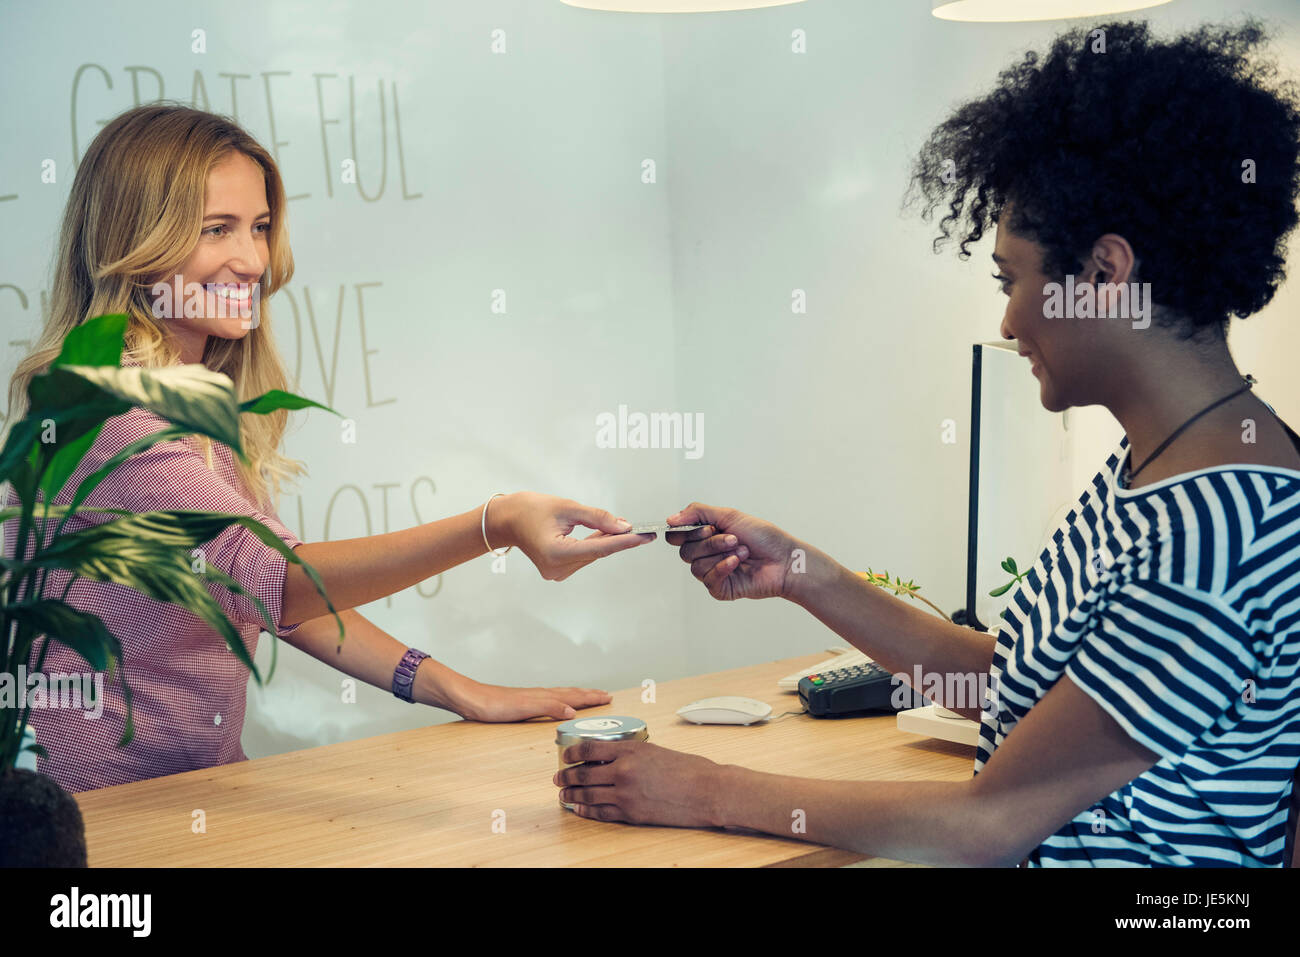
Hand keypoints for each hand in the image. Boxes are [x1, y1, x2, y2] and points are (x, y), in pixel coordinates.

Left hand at [453, 679, 611, 721]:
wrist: (471, 699)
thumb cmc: (494, 705)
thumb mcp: (524, 708)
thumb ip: (549, 707)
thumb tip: (573, 711)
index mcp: (544, 696)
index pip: (574, 696)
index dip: (591, 698)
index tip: (608, 697)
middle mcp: (541, 695)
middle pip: (571, 693)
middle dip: (589, 695)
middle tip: (606, 695)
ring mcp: (533, 698)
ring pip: (562, 695)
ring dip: (577, 696)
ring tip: (588, 697)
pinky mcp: (524, 704)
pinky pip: (551, 700)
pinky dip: (562, 701)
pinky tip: (557, 705)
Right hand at [492, 492, 654, 580]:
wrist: (507, 519)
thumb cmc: (531, 509)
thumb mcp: (567, 507)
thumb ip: (597, 517)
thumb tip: (624, 526)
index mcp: (556, 553)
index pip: (599, 549)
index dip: (624, 542)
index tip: (645, 537)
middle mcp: (556, 568)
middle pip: (597, 553)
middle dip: (619, 540)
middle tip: (642, 529)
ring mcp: (556, 572)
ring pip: (592, 556)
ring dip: (607, 542)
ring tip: (623, 528)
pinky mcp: (558, 570)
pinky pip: (583, 557)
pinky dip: (595, 545)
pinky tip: (606, 534)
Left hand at [553, 739, 725, 827]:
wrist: (705, 791)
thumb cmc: (687, 769)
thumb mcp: (654, 750)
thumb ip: (631, 753)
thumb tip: (610, 757)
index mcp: (631, 750)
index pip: (590, 748)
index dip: (573, 752)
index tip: (566, 755)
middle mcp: (624, 771)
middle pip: (584, 773)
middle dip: (566, 776)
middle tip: (558, 778)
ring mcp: (626, 794)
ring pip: (588, 794)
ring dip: (572, 794)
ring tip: (563, 794)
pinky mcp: (631, 813)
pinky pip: (601, 812)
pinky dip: (587, 809)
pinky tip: (580, 807)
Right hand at [664, 502, 800, 600]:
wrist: (784, 559)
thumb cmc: (763, 537)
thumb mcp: (729, 515)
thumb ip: (698, 513)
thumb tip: (670, 519)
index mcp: (705, 537)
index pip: (677, 536)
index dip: (687, 532)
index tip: (707, 528)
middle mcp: (706, 555)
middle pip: (685, 551)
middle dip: (710, 543)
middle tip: (733, 538)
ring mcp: (712, 573)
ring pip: (695, 566)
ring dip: (721, 554)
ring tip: (742, 551)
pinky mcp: (720, 589)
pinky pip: (709, 580)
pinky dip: (723, 568)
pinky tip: (737, 562)